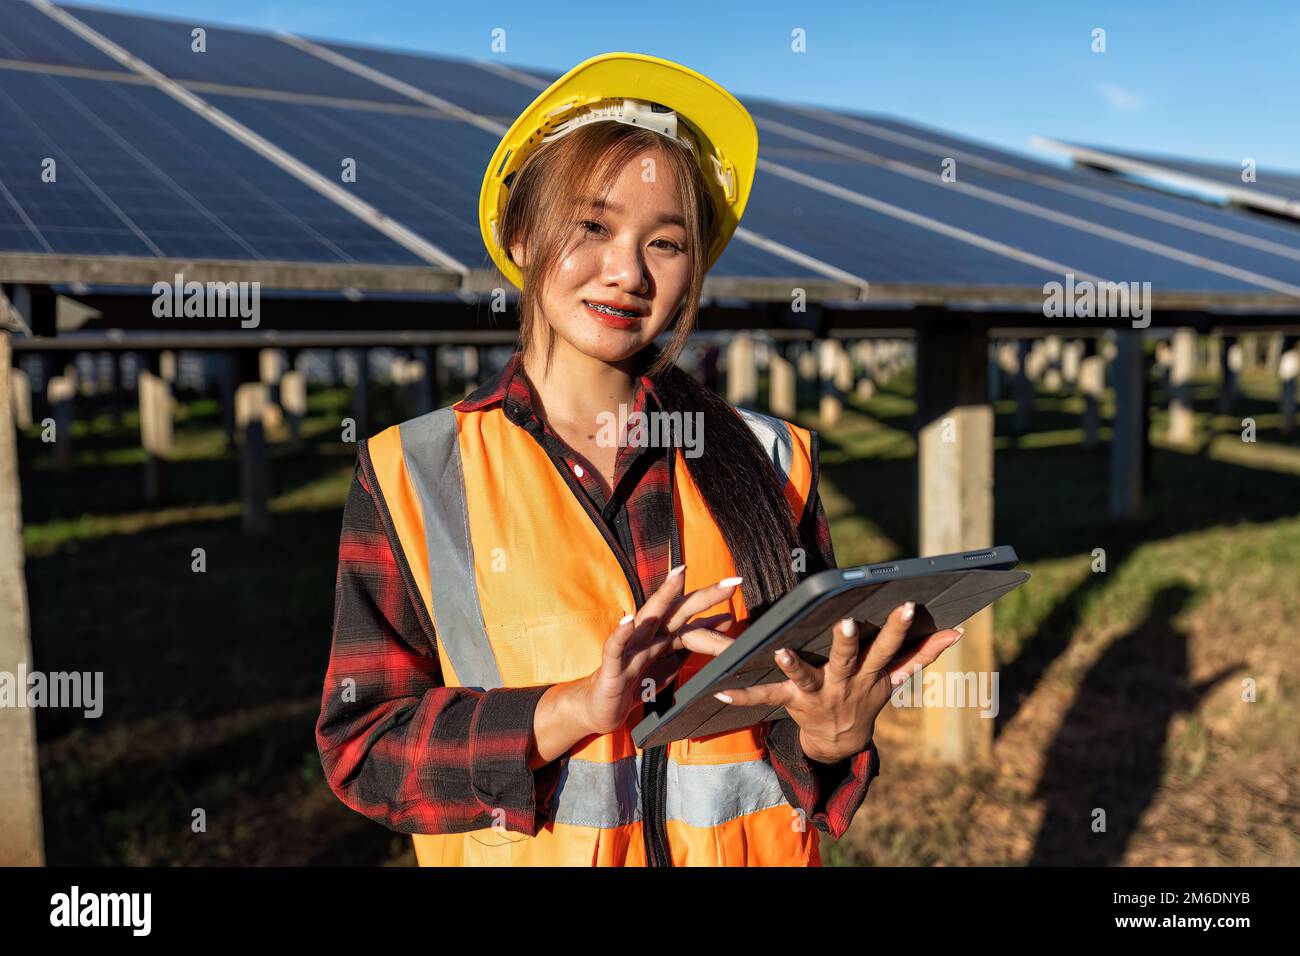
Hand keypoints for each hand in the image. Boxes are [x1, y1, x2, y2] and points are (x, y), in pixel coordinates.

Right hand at [577, 565, 740, 735]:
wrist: (599, 709)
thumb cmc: (634, 683)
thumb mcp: (669, 662)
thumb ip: (692, 643)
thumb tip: (724, 622)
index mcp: (662, 636)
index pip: (690, 615)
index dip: (711, 602)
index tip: (735, 584)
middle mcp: (647, 636)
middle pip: (677, 610)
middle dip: (703, 596)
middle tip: (731, 582)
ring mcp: (629, 649)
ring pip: (648, 619)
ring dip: (662, 598)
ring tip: (678, 578)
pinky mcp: (611, 667)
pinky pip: (615, 648)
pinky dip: (620, 634)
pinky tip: (628, 620)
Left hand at [713, 601, 963, 762]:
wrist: (840, 743)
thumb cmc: (866, 696)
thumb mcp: (895, 679)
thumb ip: (922, 654)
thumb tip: (956, 631)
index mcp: (870, 674)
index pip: (890, 647)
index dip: (899, 627)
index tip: (907, 603)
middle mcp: (844, 683)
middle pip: (848, 659)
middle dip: (848, 642)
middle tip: (848, 622)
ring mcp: (817, 695)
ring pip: (805, 677)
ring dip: (793, 664)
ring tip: (779, 650)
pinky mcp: (790, 703)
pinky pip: (764, 699)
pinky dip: (742, 695)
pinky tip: (720, 687)